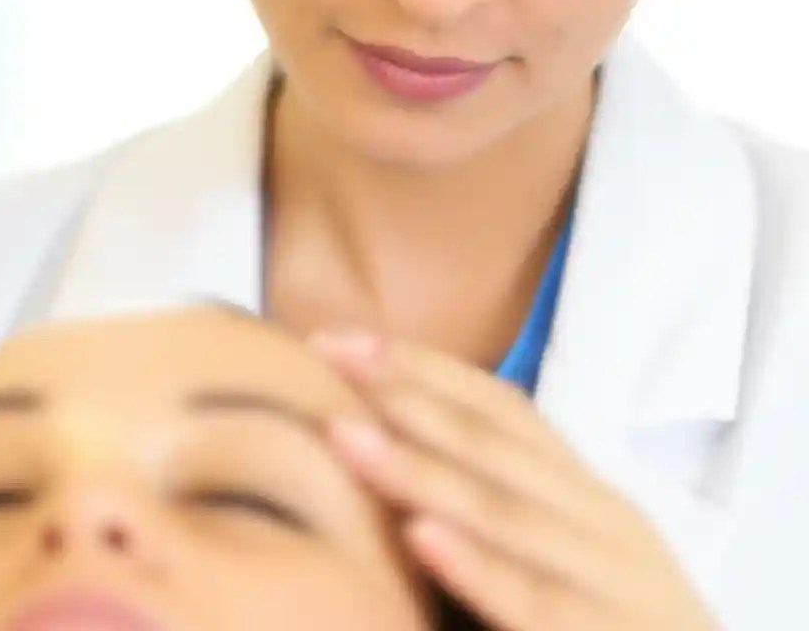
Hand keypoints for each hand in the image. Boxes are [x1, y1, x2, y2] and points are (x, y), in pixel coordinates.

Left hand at [310, 333, 716, 630]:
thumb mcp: (550, 556)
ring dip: (421, 469)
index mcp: (582, 495)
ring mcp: (617, 580)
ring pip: (508, 512)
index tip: (335, 340)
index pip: (500, 409)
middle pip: (497, 442)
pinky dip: (478, 567)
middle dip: (407, 394)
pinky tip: (420, 537)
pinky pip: (540, 602)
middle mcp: (601, 522)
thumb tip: (382, 455)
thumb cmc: (598, 626)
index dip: (421, 368)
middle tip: (326, 357)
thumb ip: (489, 510)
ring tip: (343, 434)